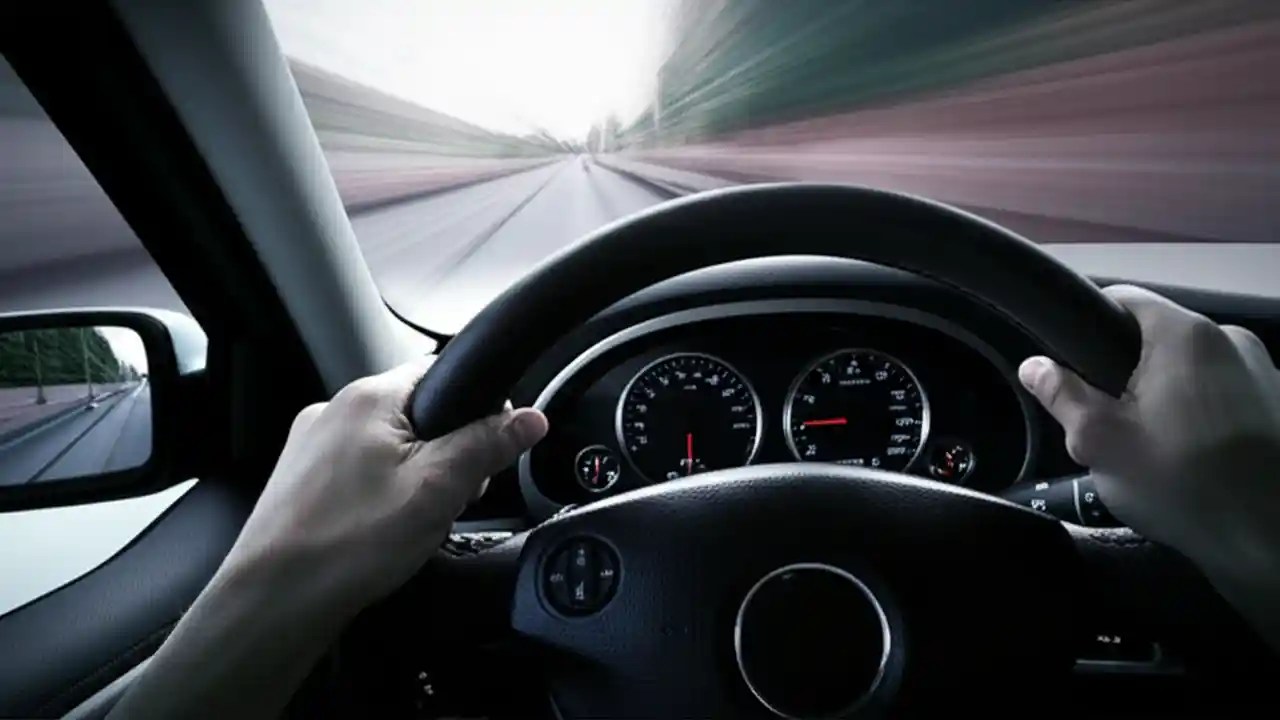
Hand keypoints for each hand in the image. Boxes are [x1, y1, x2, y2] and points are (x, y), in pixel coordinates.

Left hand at [225, 357, 548, 620]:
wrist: (275, 599)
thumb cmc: (348, 545)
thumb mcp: (438, 490)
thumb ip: (487, 446)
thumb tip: (529, 418)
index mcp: (369, 398)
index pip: (442, 371)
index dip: (477, 408)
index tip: (488, 448)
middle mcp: (334, 409)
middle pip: (417, 412)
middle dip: (445, 451)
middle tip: (448, 497)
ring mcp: (312, 445)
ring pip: (388, 445)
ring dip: (413, 475)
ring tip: (409, 520)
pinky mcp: (302, 478)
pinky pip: (359, 470)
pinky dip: (379, 493)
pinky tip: (379, 528)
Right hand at [1017, 285, 1279, 648]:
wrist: (1269, 539)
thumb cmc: (1180, 482)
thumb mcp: (1100, 441)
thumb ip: (1062, 395)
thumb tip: (1034, 366)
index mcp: (1185, 334)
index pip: (1122, 298)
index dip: (1087, 326)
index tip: (1072, 367)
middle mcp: (1232, 338)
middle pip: (1158, 339)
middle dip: (1128, 373)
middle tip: (1110, 424)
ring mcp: (1266, 371)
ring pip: (1193, 371)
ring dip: (1168, 397)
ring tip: (1154, 449)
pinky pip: (1225, 396)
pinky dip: (1203, 416)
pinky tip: (1196, 460)